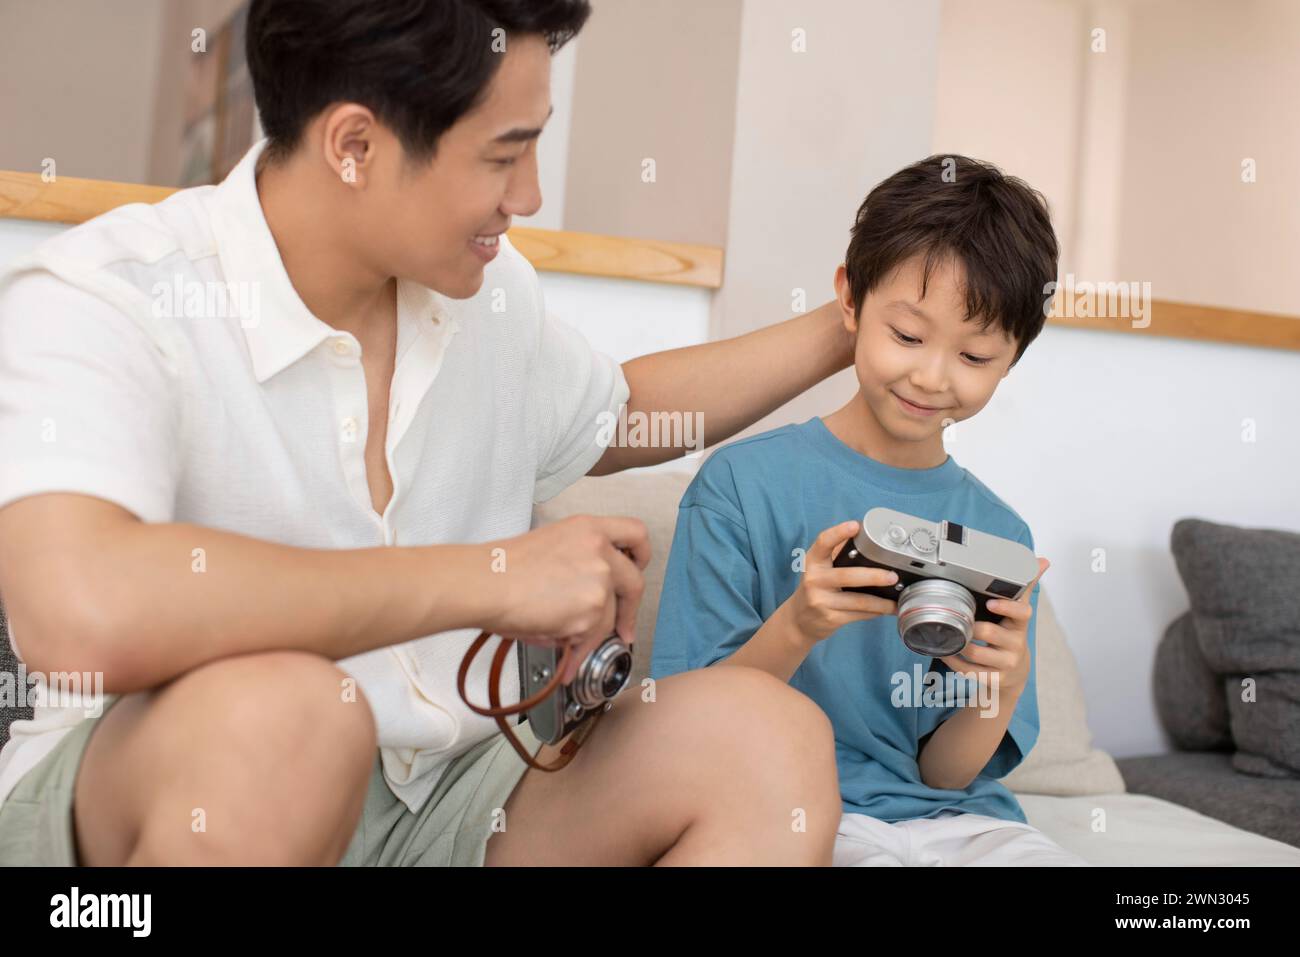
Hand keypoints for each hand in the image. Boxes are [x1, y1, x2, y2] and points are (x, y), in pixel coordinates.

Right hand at [482, 515, 649, 682]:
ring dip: (590, 635)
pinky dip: (578, 652)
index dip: (641, 554)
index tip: (638, 569)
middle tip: (624, 628)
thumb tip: (589, 590)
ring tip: (566, 643)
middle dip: (630, 611)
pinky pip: (591, 639)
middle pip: (634, 582)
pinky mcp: (591, 612)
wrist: (485, 583)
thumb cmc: (502, 567)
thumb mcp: (551, 543)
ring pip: (608, 617)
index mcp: (589, 529)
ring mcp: (598, 581)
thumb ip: (580, 559)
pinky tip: (565, 659)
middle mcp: (599, 551)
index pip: (636, 533)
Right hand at [785, 520, 900, 644]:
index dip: (838, 532)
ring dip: (882, 602)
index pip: (823, 543)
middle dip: (874, 576)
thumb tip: (864, 535)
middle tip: (893, 576)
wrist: (799, 620)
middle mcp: (815, 580)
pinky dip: (876, 612)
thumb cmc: (816, 588)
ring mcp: (821, 601)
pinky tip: (886, 609)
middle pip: (848, 576)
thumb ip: (837, 553)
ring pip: (859, 601)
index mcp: (813, 562)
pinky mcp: (830, 618)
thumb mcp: (819, 568)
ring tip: (897, 599)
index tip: (855, 526)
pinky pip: (859, 614)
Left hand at [939, 557, 1049, 695]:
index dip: (1006, 607)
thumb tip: (1042, 561)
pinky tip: (946, 652)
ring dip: (957, 643)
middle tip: (956, 618)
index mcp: (1021, 624)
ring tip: (947, 633)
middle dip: (969, 626)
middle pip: (989, 633)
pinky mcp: (994, 679)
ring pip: (975, 653)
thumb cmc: (1011, 635)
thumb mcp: (1018, 613)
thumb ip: (1024, 587)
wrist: (1015, 672)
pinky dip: (953, 661)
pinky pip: (968, 671)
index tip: (990, 602)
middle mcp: (1016, 644)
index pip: (1022, 614)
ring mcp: (1006, 664)